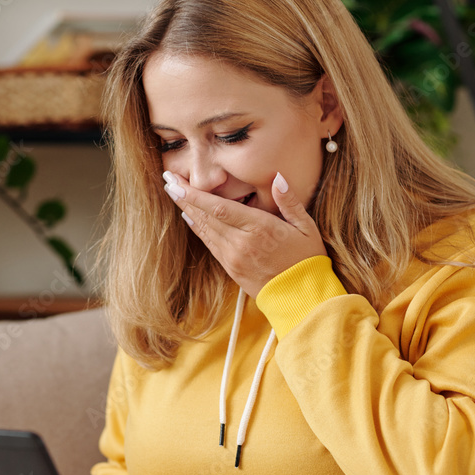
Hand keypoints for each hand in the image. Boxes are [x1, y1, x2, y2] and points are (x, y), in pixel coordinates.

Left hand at [163, 170, 327, 298]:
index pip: (219, 208)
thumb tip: (278, 177)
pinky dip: (197, 228)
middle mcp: (241, 243)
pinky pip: (209, 243)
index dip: (194, 194)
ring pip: (205, 229)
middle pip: (206, 216)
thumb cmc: (307, 260)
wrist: (301, 298)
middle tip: (167, 179)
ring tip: (172, 192)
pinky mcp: (231, 268)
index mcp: (259, 228)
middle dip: (184, 196)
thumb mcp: (306, 228)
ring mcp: (233, 257)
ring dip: (187, 209)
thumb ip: (289, 201)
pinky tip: (188, 215)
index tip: (177, 181)